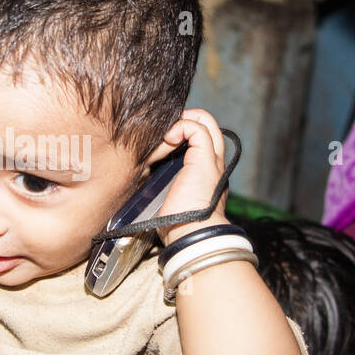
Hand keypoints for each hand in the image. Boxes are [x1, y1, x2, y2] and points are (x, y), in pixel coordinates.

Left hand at [154, 110, 228, 246]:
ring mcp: (212, 160)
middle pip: (207, 125)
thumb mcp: (166, 197)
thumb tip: (142, 176)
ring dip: (182, 120)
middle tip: (165, 130)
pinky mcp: (205, 159)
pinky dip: (181, 126)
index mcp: (204, 173)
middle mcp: (212, 163)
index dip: (181, 132)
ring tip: (166, 133)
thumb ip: (162, 183)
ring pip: (206, 121)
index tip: (162, 139)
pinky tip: (168, 139)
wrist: (190, 235)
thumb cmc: (175, 225)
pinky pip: (198, 128)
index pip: (199, 141)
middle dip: (184, 119)